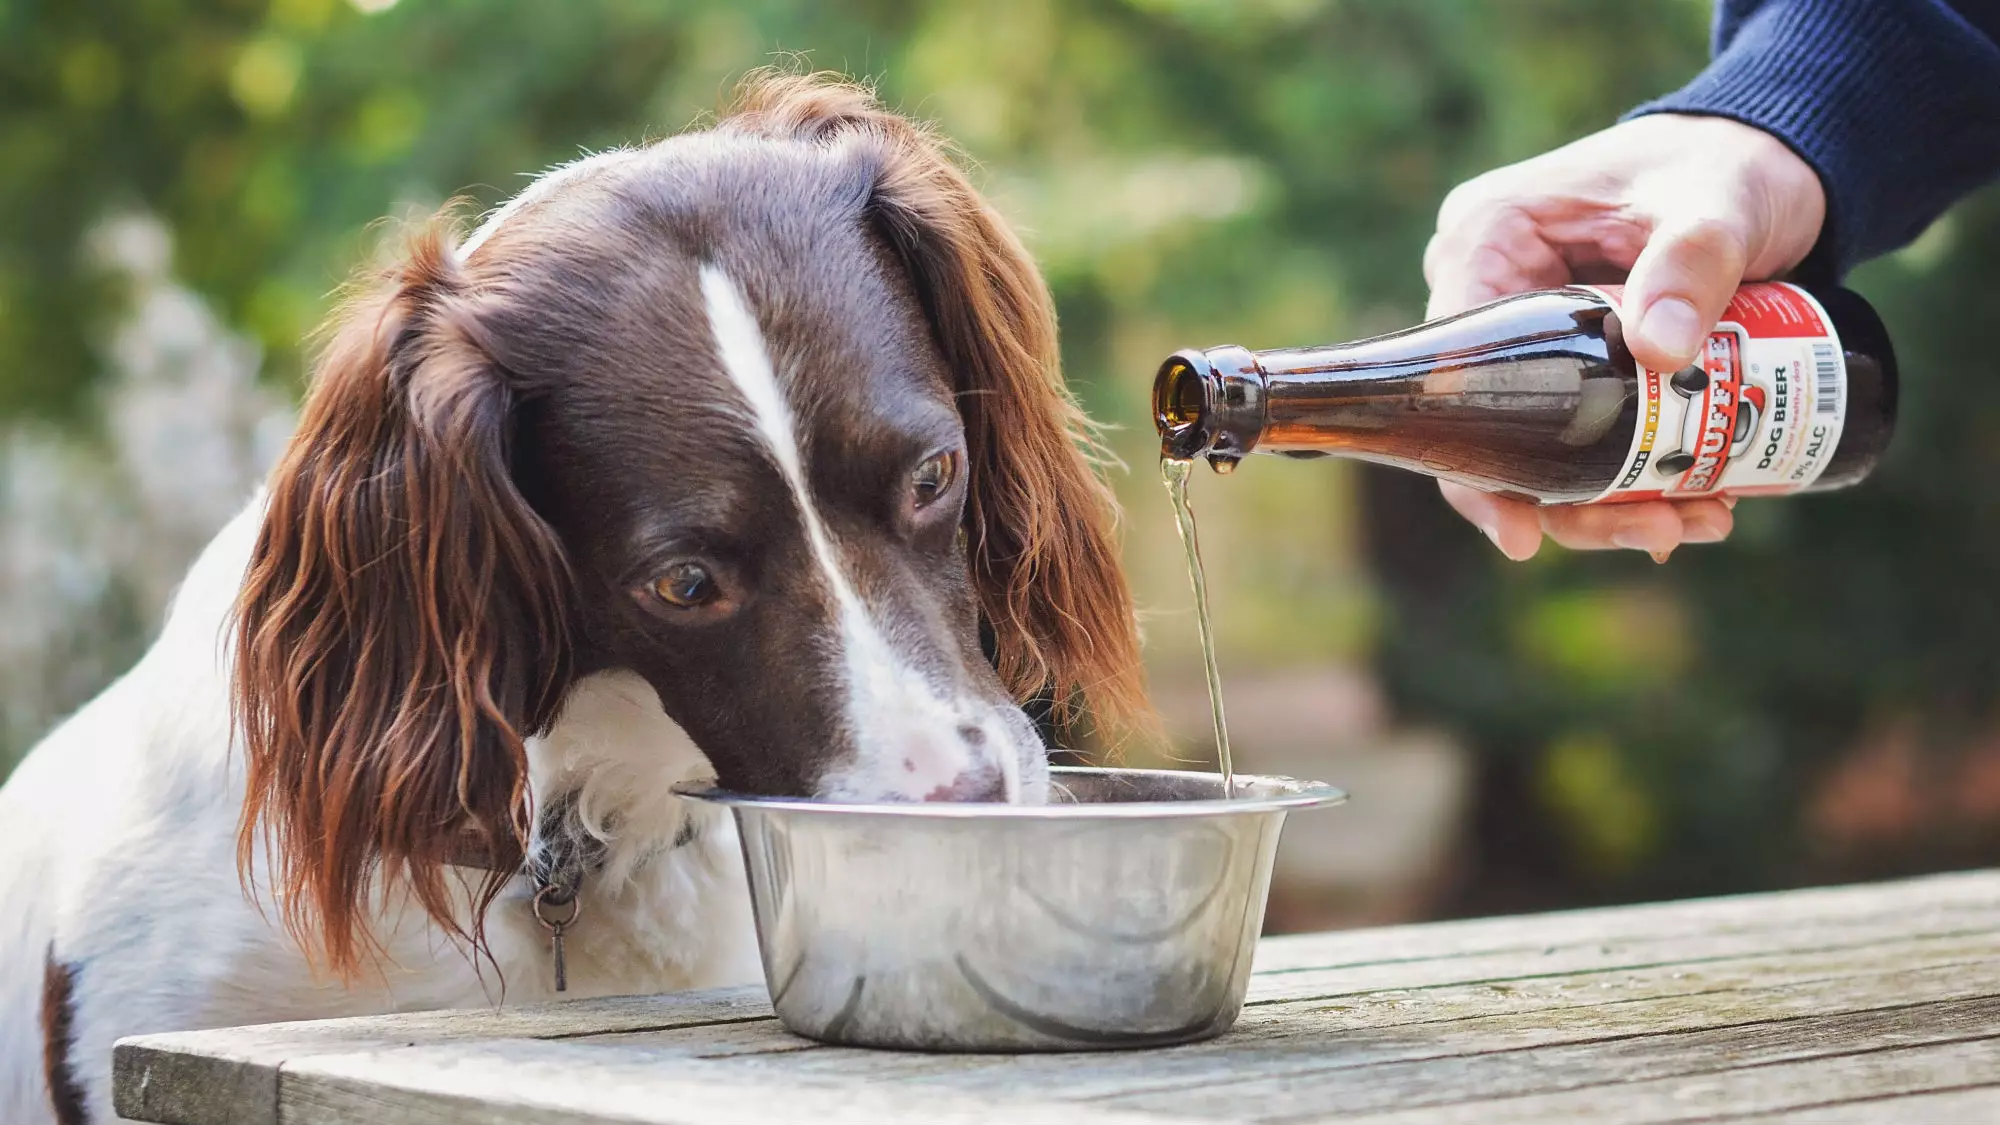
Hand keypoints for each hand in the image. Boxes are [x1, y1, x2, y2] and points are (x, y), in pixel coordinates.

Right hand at [1423, 113, 1825, 560]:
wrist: (1777, 162)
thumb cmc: (1731, 163)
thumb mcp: (1717, 205)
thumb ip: (1692, 262)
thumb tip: (1662, 355)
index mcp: (1486, 238)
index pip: (1451, 366)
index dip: (1473, 461)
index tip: (1522, 531)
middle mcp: (1491, 291)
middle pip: (1497, 426)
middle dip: (1573, 501)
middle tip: (1658, 534)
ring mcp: (1534, 330)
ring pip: (1547, 445)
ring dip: (1615, 503)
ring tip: (1700, 521)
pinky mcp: (1579, 358)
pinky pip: (1590, 433)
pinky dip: (1639, 478)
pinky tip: (1699, 504)